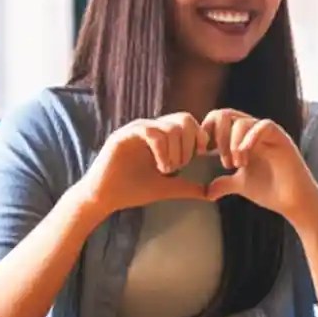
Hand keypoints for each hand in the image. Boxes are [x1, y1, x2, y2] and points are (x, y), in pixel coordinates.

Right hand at [77, 113, 209, 215]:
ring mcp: (137, 130)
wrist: (104, 198)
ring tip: (168, 169)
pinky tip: (161, 167)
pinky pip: (152, 132)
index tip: (201, 156)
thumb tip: (213, 194)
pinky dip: (162, 150)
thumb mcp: (168, 187)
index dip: (201, 137)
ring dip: (176, 150)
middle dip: (190, 143)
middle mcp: (151, 128)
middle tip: (181, 165)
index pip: (190, 123)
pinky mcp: (124, 135)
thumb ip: (189, 187)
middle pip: (184, 118)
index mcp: (163, 136)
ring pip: (171, 126)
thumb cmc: (133, 190)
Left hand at [203, 110, 317, 222]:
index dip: (207, 132)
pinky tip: (244, 158)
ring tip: (236, 165)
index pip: (218, 119)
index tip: (204, 153)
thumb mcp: (240, 184)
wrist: (293, 202)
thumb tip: (206, 192)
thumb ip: (224, 183)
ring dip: (233, 144)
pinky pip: (263, 126)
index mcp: (242, 137)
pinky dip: (250, 139)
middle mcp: (254, 132)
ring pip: (242, 121)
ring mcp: (268, 134)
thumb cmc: (271, 191)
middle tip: (223, 161)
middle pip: (225, 113)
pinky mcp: (282, 139)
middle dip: (218, 136)